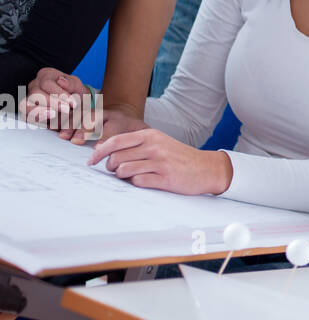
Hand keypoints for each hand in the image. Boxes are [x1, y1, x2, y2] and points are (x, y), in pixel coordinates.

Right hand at [20, 67, 90, 128]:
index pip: (46, 83)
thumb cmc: (74, 93)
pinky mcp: (28, 112)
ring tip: (55, 114)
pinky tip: (48, 118)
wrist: (75, 106)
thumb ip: (71, 83)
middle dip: (52, 103)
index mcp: (46, 75)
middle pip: (36, 93)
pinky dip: (37, 117)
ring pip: (26, 104)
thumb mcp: (77, 86)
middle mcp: (34, 85)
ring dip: (41, 111)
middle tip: (67, 109)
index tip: (73, 102)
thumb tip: (61, 81)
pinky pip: (26, 115)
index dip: (59, 93)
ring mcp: (29, 98)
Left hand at [88, 128, 231, 194]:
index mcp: (150, 135)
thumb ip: (134, 145)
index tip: (91, 161)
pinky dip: (136, 183)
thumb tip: (103, 151)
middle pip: (115, 158)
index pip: (115, 141)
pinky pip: (137, 182)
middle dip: (111, 167)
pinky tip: (145, 181)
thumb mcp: (158, 143)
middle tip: (118, 171)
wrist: (206, 168)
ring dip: (123, 176)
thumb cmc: (178, 157)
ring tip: (132, 176)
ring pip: (123, 171)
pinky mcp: (164, 178)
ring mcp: (159, 162)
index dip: (98, 152)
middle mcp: (154, 146)